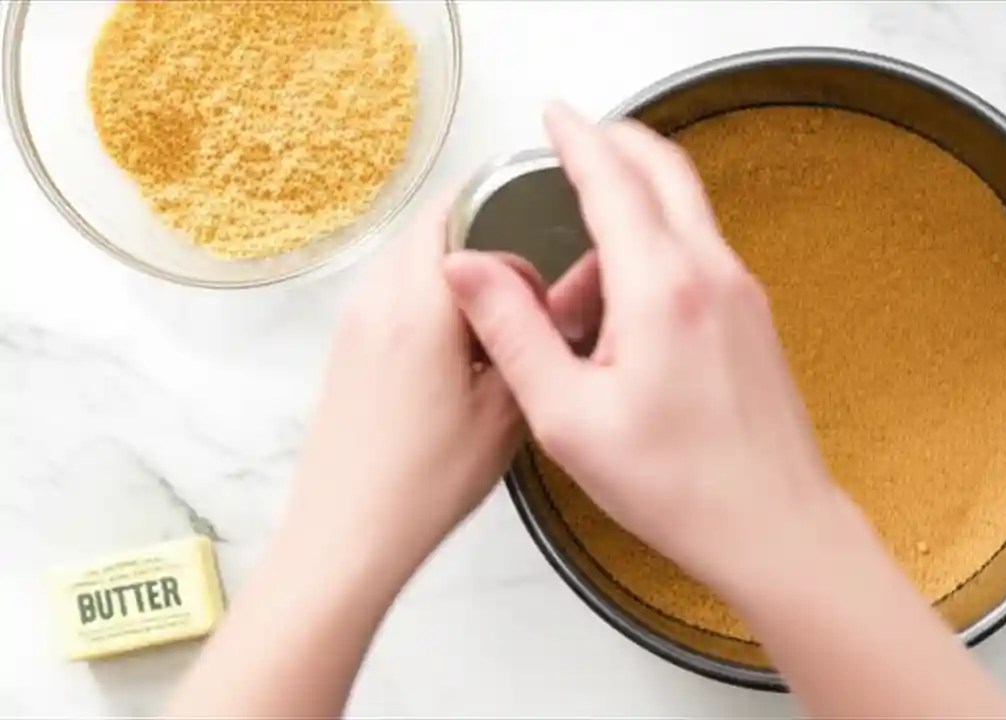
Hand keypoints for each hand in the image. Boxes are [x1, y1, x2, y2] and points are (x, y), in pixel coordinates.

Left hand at [284, 197, 520, 579]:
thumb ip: (527, 344)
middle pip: (428, 227)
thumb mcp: (503, 416)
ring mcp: (352, 320)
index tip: (538, 302)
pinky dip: (424, 296)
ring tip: (488, 327)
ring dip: (449, 271)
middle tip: (518, 300)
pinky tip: (453, 352)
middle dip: (480, 242)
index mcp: (420, 307)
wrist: (346, 534)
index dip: (511, 255)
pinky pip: (388, 289)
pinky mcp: (344, 346)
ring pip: (405, 256)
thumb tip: (547, 304)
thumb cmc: (428, 482)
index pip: (464, 222)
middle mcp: (377, 298)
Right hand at [443, 104, 841, 594]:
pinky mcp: (752, 316)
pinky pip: (700, 252)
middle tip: (571, 145)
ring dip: (633, 207)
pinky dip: (658, 246)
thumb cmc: (678, 486)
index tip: (553, 116)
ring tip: (577, 278)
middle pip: (663, 169)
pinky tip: (624, 306)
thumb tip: (466, 267)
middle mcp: (712, 273)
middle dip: (615, 143)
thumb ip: (513, 331)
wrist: (774, 526)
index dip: (577, 138)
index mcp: (662, 288)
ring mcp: (741, 292)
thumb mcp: (568, 417)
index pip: (613, 179)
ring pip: (684, 210)